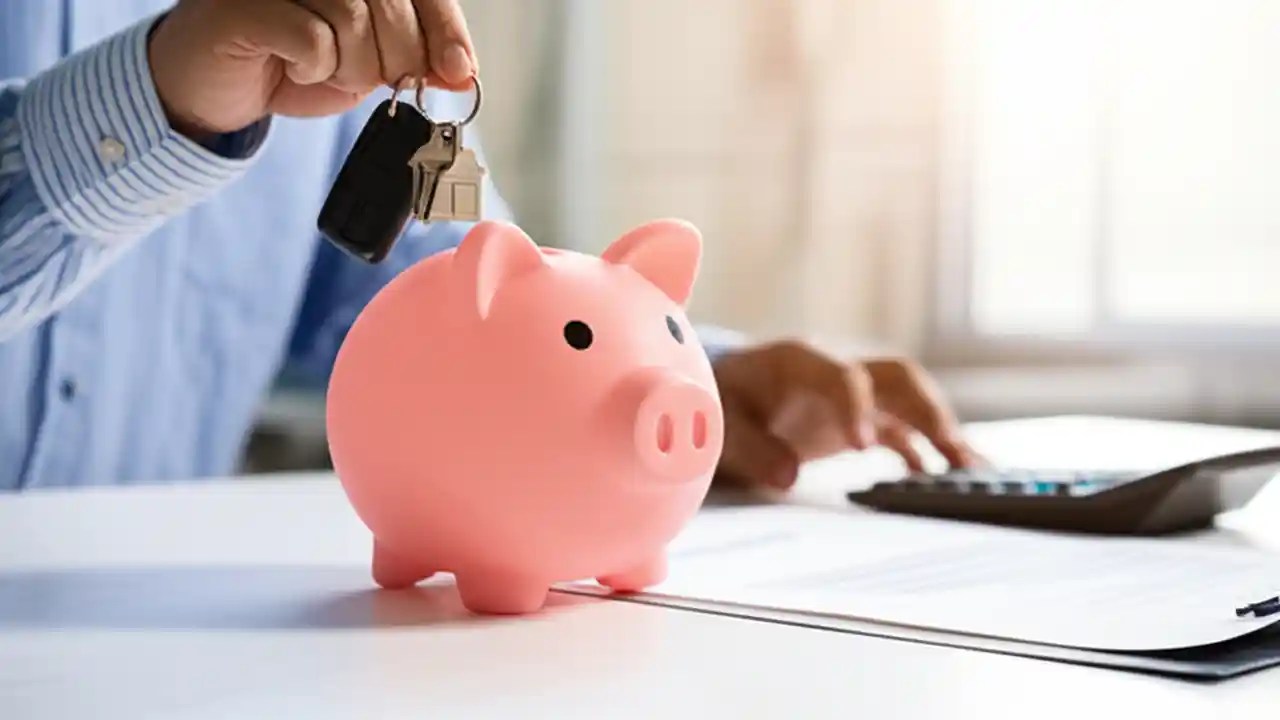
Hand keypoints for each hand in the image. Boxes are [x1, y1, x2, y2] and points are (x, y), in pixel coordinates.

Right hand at [148, 0, 476, 139]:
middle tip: (375, 80)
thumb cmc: (289, 65)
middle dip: (399, 57)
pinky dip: (313, 68)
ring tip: (323, 72)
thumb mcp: (366, 64)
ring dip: (352, 67)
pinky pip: (312, 39)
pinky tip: (292, 66)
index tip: (460, 71)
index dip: (445, 27)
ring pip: (353, 19)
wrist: (213, 88)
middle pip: (390, 0)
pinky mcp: (244, 6)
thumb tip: (461, 71)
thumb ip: (413, 57)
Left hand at [712, 341, 981, 489]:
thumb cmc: (721, 400)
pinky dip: (927, 453)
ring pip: (911, 401)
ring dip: (941, 431)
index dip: (856, 408)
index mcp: (799, 362)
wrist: (724, 391)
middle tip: (952, 453)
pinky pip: (905, 430)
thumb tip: (787, 476)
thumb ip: (749, 445)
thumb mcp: (721, 421)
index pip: (842, 377)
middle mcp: (838, 370)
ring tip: (971, 472)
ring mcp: (855, 394)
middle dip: (928, 411)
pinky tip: (947, 481)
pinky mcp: (863, 417)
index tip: (864, 447)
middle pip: (897, 378)